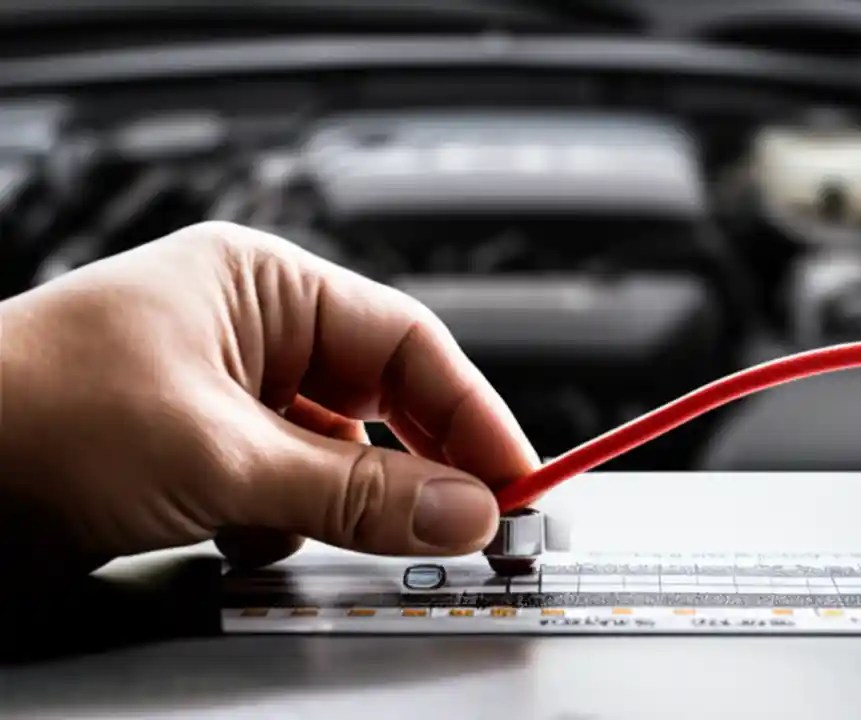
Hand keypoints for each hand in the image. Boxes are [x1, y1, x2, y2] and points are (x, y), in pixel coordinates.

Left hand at [0, 221, 539, 575]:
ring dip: (338, 505)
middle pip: (380, 403)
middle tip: (469, 527)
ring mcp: (222, 402)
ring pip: (333, 460)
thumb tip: (463, 511)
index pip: (407, 344)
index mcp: (261, 286)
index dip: (472, 413)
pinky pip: (282, 497)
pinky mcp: (196, 463)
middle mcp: (248, 336)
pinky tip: (241, 539)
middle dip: (417, 468)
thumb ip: (354, 494)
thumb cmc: (31, 414)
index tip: (515, 480)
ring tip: (320, 530)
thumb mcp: (219, 456)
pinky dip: (282, 528)